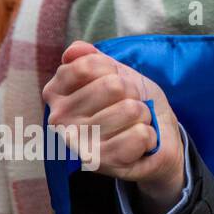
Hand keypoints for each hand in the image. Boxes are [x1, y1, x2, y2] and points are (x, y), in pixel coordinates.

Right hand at [42, 42, 185, 213]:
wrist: (156, 137)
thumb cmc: (131, 103)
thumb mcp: (115, 74)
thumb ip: (94, 59)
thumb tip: (75, 50)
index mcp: (57, 92)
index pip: (90, 65)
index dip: (115, 71)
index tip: (115, 86)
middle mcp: (59, 118)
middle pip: (114, 86)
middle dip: (133, 95)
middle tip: (129, 108)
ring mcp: (77, 142)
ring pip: (130, 110)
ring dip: (142, 116)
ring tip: (132, 125)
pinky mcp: (100, 162)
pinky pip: (140, 135)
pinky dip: (148, 137)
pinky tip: (137, 144)